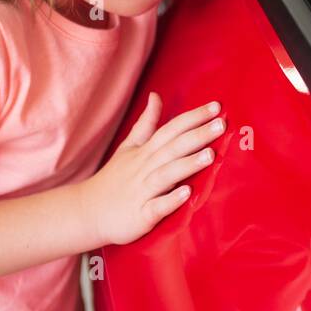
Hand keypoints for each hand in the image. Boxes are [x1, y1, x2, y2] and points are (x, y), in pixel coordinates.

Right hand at [83, 93, 222, 246]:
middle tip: (222, 124)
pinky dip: (171, 200)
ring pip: (167, 174)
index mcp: (146, 151)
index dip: (193, 117)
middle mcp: (145, 168)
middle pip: (173, 148)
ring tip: (210, 155)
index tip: (216, 106)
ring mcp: (143, 191)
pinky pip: (157, 206)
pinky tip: (187, 193)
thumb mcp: (128, 146)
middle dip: (198, 136)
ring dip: (188, 164)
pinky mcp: (141, 215)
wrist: (88, 211)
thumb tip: (156, 95)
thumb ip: (146, 123)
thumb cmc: (114, 179)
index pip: (172, 129)